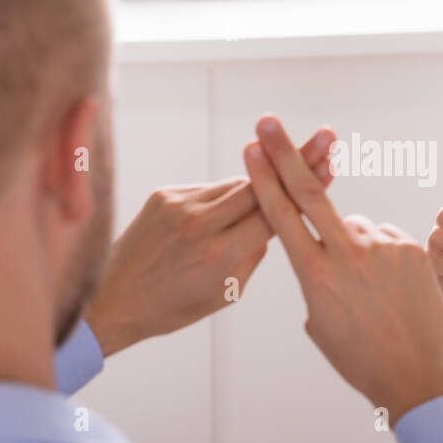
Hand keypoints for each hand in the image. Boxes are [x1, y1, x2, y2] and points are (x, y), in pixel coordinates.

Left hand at [84, 128, 335, 355]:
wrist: (112, 299)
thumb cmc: (175, 305)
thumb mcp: (226, 292)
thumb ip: (254, 252)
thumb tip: (273, 215)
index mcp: (222, 256)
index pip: (276, 212)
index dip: (306, 185)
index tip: (330, 162)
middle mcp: (200, 225)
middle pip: (261, 185)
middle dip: (294, 162)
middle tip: (324, 137)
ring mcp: (179, 206)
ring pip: (236, 185)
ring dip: (255, 187)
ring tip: (265, 197)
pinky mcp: (164, 195)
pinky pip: (208, 190)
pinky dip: (221, 200)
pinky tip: (215, 219)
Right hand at [244, 115, 442, 424]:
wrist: (421, 376)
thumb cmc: (362, 360)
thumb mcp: (320, 325)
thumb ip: (314, 280)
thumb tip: (319, 251)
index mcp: (316, 277)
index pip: (283, 217)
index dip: (264, 180)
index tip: (250, 150)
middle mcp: (348, 255)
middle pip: (310, 193)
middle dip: (285, 154)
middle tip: (268, 122)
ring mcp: (384, 249)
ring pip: (355, 227)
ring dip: (352, 245)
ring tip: (371, 292)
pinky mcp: (412, 249)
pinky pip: (386, 239)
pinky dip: (381, 254)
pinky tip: (391, 289)